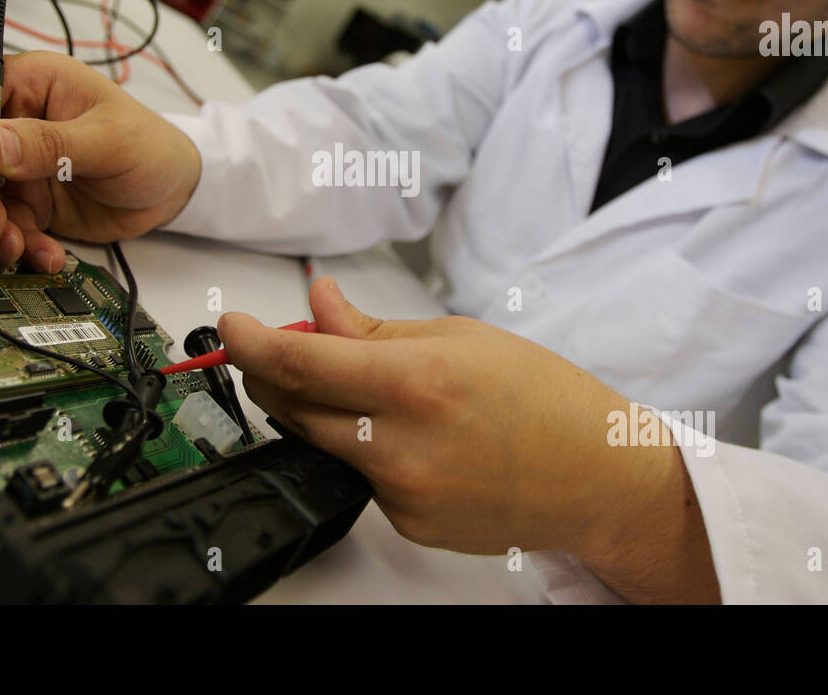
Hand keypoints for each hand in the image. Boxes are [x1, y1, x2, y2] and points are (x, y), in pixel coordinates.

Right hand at [0, 50, 200, 271]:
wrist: (174, 192)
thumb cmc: (150, 146)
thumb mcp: (107, 140)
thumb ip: (49, 143)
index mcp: (31, 84)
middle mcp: (13, 121)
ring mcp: (15, 165)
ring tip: (16, 246)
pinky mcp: (25, 202)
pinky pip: (1, 225)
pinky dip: (15, 245)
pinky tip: (43, 254)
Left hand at [219, 277, 630, 553]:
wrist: (597, 476)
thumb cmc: (544, 398)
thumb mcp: (460, 337)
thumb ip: (374, 327)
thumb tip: (317, 303)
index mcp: (416, 382)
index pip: (301, 362)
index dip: (250, 342)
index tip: (230, 327)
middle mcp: (400, 445)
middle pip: (292, 407)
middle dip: (273, 373)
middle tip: (284, 347)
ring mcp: (401, 493)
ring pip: (319, 442)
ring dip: (316, 409)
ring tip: (365, 388)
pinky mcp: (406, 524)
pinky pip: (357, 475)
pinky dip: (362, 448)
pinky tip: (411, 437)